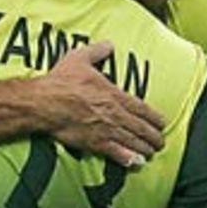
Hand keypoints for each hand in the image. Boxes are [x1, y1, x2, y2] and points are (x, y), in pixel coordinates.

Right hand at [36, 44, 165, 168]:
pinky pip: (116, 153)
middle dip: (154, 137)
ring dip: (145, 149)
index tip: (163, 124)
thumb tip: (108, 44)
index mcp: (114, 95)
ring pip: (133, 142)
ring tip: (152, 153)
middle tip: (160, 142)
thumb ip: (97, 52)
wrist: (44, 103)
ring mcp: (106, 130)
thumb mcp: (79, 58)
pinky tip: (137, 163)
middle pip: (141, 128)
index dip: (155, 118)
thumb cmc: (60, 81)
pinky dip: (129, 159)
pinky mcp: (95, 143)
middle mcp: (115, 114)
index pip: (142, 108)